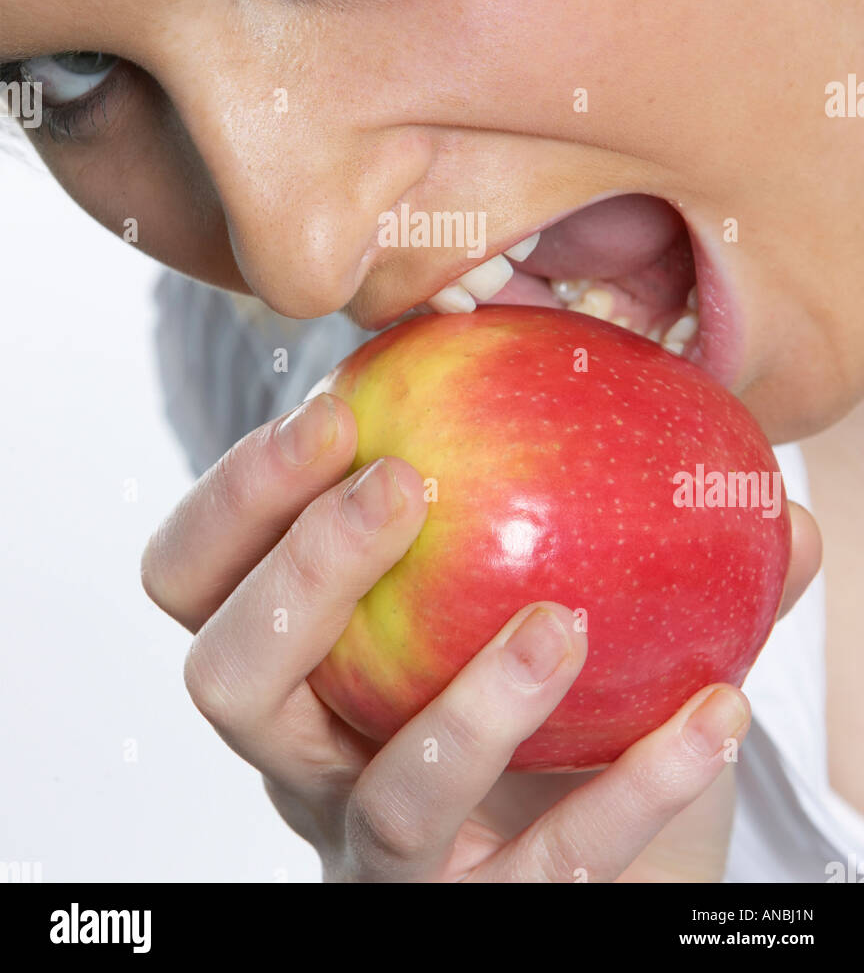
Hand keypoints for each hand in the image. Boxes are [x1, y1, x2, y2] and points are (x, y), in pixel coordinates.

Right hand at [141, 394, 820, 882]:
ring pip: (391, 798)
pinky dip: (636, 788)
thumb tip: (703, 431)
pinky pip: (556, 866)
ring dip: (471, 703)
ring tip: (560, 625)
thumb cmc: (569, 709)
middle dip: (303, 569)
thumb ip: (594, 503)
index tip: (336, 410)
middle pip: (232, 683)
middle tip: (398, 484)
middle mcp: (318, 765)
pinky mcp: (495, 914)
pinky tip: (714, 714)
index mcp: (303, 665)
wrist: (633, 871)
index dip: (239, 494)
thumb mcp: (550, 592)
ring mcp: (398, 858)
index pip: (198, 579)